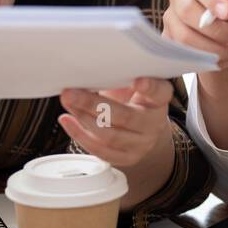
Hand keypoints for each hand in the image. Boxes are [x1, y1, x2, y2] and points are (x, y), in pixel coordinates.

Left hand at [58, 77, 174, 168]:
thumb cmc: (131, 99)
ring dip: (83, 119)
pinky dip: (80, 135)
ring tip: (68, 104)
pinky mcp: (126, 158)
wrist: (141, 128)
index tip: (138, 81)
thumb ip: (118, 77)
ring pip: (110, 135)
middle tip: (70, 93)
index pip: (160, 93)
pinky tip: (68, 121)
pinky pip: (100, 151)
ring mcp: (142, 144)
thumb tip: (89, 69)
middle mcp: (154, 124)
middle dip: (93, 104)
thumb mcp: (130, 84)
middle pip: (125, 116)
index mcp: (158, 100)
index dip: (150, 87)